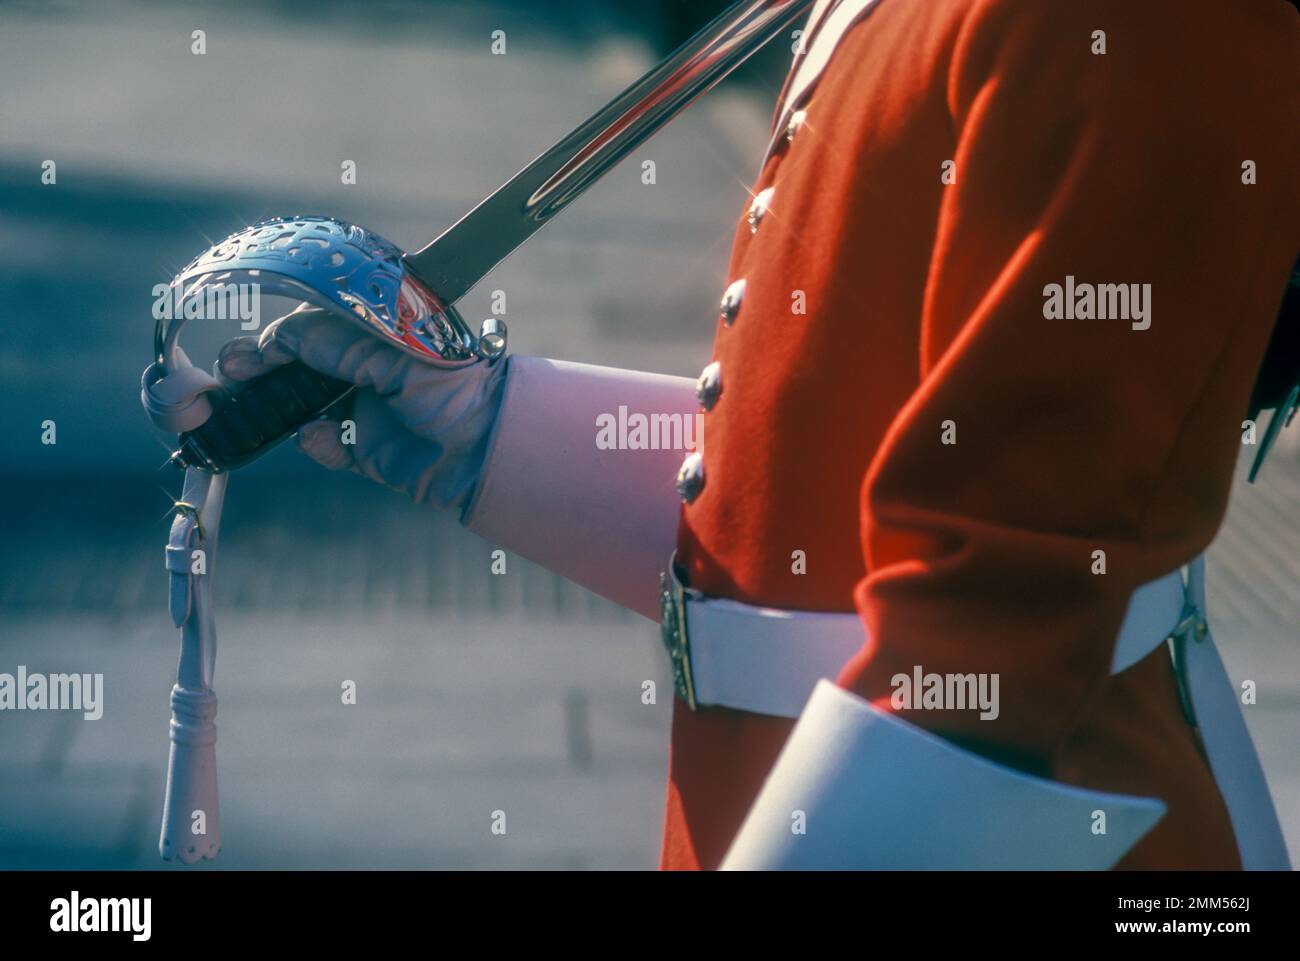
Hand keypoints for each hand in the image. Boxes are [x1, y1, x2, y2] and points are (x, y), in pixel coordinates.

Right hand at [217, 305, 506, 515]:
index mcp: (375, 337)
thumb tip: (278, 340)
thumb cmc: (453, 386)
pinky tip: (317, 437)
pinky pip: (328, 447)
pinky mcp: (368, 452)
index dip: (278, 340)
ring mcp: (366, 411)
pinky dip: (317, 443)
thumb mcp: (391, 352)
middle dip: (266, 371)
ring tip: (256, 410)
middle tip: (232, 375)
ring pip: (306, 408)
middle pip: (302, 367)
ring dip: (281, 408)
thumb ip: (335, 342)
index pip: (313, 330)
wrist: (487, 447)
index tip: (247, 354)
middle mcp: (367, 371)